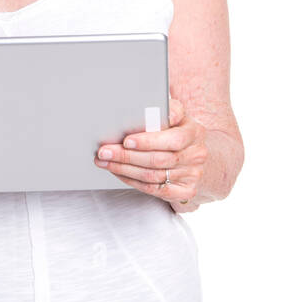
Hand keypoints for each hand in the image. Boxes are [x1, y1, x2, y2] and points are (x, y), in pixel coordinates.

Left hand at [94, 97, 207, 212]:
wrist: (196, 155)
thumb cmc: (178, 131)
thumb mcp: (176, 116)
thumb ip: (164, 112)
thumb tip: (141, 110)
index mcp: (195, 132)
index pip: (173, 139)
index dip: (148, 141)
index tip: (126, 140)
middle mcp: (196, 154)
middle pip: (158, 160)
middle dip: (127, 156)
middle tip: (105, 152)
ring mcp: (193, 175)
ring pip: (152, 176)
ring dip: (124, 170)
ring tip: (106, 162)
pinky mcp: (186, 191)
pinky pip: (154, 189)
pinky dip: (133, 181)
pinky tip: (119, 173)